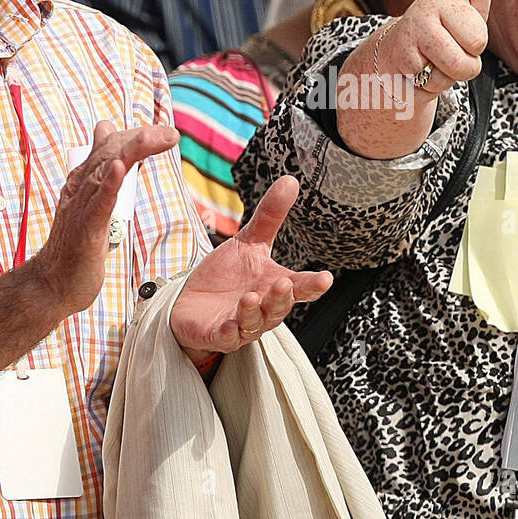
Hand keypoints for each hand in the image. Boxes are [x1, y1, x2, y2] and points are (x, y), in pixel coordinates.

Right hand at [32, 119, 178, 311]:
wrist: (52, 285)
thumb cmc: (75, 247)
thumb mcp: (92, 206)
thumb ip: (101, 174)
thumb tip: (104, 137)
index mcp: (83, 183)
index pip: (109, 148)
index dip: (136, 136)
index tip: (164, 134)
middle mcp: (79, 190)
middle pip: (109, 153)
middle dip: (141, 140)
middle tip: (170, 135)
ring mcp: (81, 209)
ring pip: (105, 172)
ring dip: (131, 152)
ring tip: (152, 138)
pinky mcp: (86, 230)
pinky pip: (99, 204)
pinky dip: (110, 184)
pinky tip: (121, 168)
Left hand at [170, 175, 331, 360]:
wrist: (191, 302)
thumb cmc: (226, 276)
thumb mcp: (248, 242)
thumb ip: (270, 216)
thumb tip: (291, 180)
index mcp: (275, 285)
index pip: (301, 287)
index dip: (313, 285)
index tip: (326, 278)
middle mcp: (263, 308)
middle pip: (280, 307)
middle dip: (281, 296)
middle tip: (282, 282)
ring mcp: (242, 324)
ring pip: (255, 323)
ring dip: (254, 312)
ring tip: (250, 297)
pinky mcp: (218, 335)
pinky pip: (227, 338)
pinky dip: (230, 332)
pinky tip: (230, 323)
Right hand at [374, 0, 497, 94]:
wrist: (393, 64)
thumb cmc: (439, 37)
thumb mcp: (466, 16)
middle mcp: (434, 0)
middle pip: (480, 41)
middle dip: (469, 57)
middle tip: (449, 50)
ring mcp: (418, 24)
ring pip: (463, 64)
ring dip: (452, 73)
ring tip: (435, 60)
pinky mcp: (404, 50)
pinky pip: (439, 78)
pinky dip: (433, 83)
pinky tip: (419, 69)